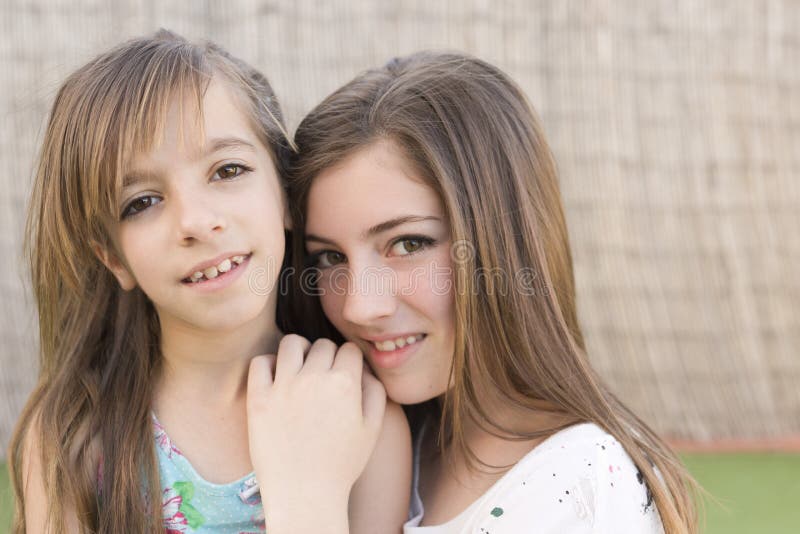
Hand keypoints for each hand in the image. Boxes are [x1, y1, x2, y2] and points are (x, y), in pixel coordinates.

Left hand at [246, 335, 386, 531]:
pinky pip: (260, 362)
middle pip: (322, 344)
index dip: (349, 360)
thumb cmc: (341, 464)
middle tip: (323, 377)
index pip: (349, 349)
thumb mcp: (372, 429)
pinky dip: (268, 364)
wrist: (305, 495)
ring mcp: (284, 387)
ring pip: (291, 343)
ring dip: (299, 351)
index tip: (344, 373)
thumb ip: (375, 392)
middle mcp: (314, 379)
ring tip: (299, 369)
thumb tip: (364, 368)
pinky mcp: (259, 399)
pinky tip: (276, 379)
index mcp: (345, 383)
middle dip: (326, 356)